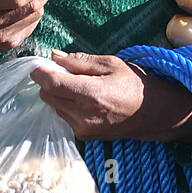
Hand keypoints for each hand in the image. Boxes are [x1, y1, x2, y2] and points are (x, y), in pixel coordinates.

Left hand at [30, 50, 191, 142]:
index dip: (40, 72)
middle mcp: (84, 115)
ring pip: (53, 106)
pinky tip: (82, 99)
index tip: (38, 63)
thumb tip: (54, 56)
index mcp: (91, 94)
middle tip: (62, 70)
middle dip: (49, 81)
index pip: (52, 84)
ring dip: (57, 93)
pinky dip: (65, 105)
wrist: (153, 114)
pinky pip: (63, 116)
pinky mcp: (84, 136)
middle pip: (48, 96)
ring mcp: (83, 128)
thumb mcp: (111, 64)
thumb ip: (80, 61)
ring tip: (78, 85)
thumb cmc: (134, 84)